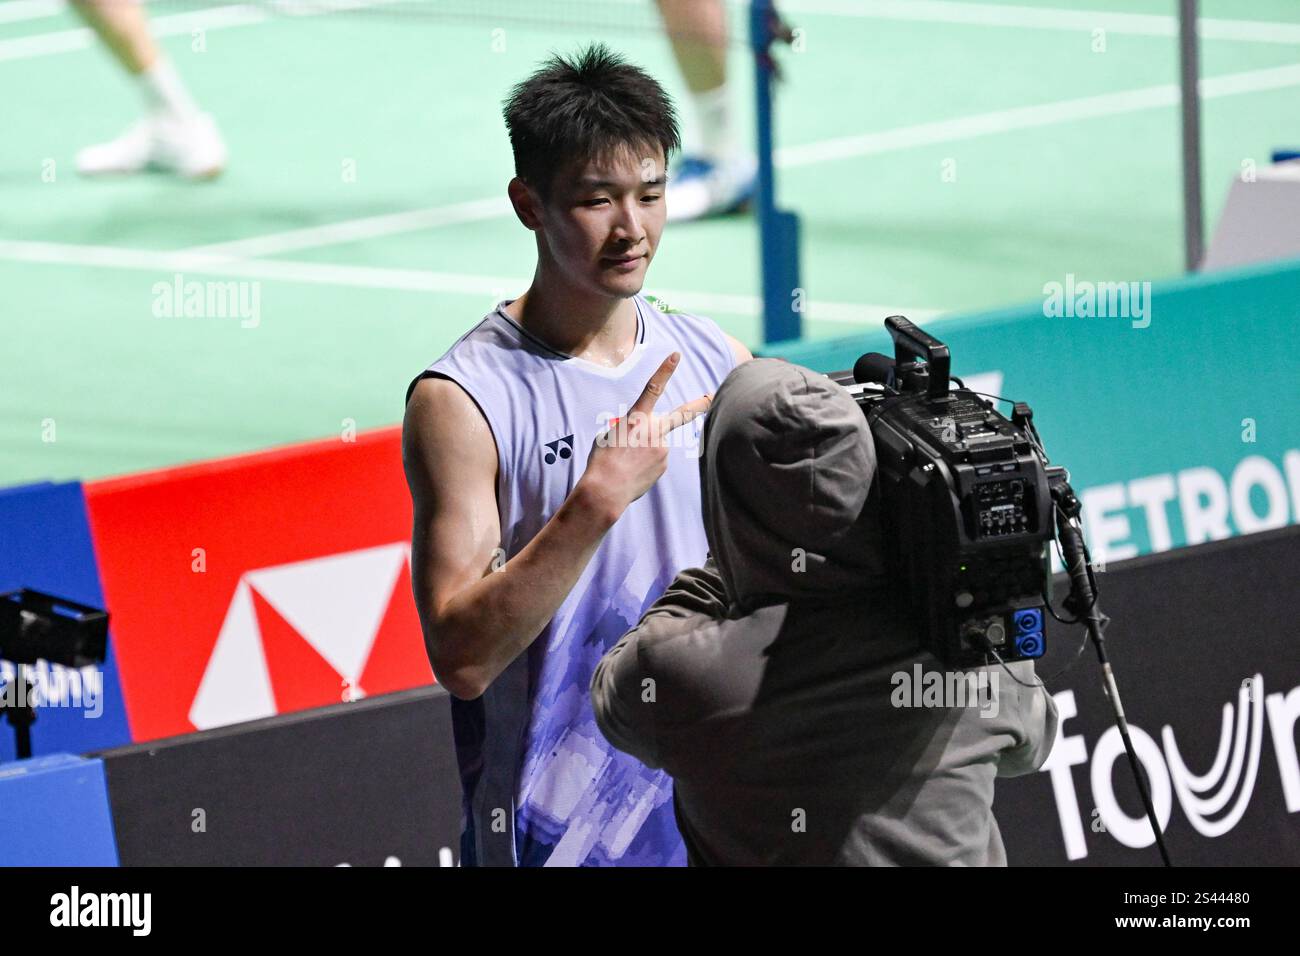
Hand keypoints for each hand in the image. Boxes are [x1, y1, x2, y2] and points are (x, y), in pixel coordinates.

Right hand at [580, 352, 711, 516]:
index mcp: (635, 418)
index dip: (664, 370)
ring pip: (657, 443)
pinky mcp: (664, 464)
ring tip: (628, 462)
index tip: (676, 355)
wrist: (606, 490)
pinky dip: (645, 463)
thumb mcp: (610, 435)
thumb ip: (630, 428)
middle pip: (681, 415)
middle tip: (711, 395)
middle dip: (699, 404)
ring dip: (645, 449)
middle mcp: (653, 430)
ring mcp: (662, 448)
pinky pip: (656, 459)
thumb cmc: (602, 460)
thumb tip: (644, 435)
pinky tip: (633, 471)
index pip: (652, 388)